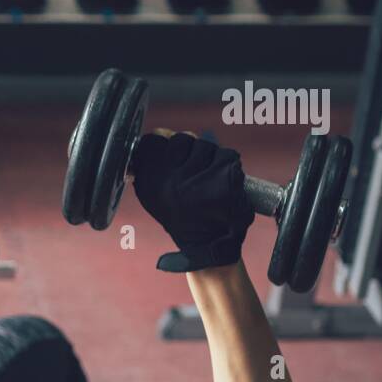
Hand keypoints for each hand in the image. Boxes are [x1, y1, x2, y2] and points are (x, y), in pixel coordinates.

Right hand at [131, 131, 253, 273]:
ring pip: (209, 147)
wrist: (208, 250)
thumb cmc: (184, 221)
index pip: (156, 140)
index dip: (169, 139)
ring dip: (214, 159)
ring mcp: (198, 179)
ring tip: (212, 182)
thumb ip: (155, 166)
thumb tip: (162, 132)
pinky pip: (228, 157)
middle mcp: (171, 180)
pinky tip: (226, 185)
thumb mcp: (157, 198)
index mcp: (150, 183)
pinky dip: (231, 168)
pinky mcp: (223, 180)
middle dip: (194, 150)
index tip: (175, 146)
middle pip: (185, 139)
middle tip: (198, 173)